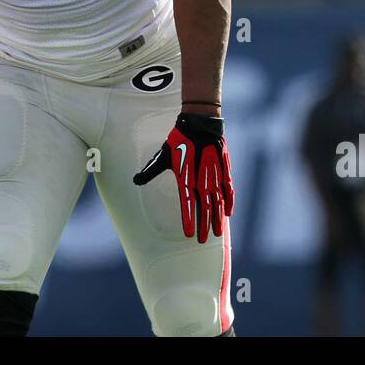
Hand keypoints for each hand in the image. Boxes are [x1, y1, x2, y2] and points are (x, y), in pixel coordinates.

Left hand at [133, 112, 233, 242]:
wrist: (199, 123)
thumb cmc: (178, 139)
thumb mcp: (163, 155)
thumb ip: (151, 171)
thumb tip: (135, 180)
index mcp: (186, 177)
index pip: (187, 204)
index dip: (188, 220)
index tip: (188, 234)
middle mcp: (201, 180)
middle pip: (204, 208)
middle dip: (203, 226)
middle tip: (201, 241)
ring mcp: (214, 175)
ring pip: (218, 202)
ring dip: (217, 219)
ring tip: (216, 233)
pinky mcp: (224, 170)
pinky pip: (228, 190)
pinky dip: (229, 202)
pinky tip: (229, 213)